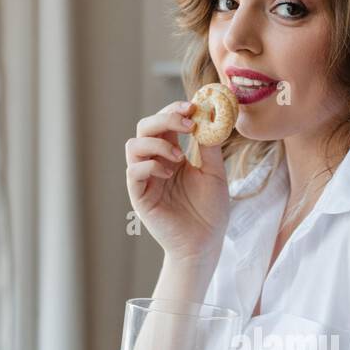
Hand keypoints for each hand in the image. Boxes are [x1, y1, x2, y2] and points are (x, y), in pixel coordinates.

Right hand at [125, 101, 229, 262]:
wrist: (204, 243)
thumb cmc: (210, 211)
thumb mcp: (215, 173)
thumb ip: (209, 146)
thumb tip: (209, 116)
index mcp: (172, 153)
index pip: (165, 122)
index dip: (175, 110)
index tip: (193, 106)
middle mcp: (155, 162)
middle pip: (145, 127)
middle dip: (164, 118)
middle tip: (187, 122)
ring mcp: (145, 178)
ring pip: (134, 145)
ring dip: (156, 143)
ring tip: (179, 157)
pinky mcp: (139, 195)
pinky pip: (134, 171)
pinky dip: (150, 165)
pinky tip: (169, 173)